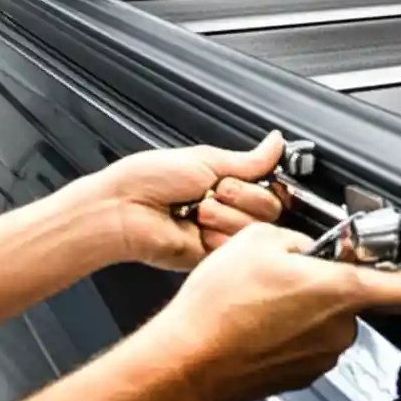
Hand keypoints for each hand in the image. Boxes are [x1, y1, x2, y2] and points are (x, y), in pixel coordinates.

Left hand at [88, 132, 286, 270]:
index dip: (260, 183)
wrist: (123, 210)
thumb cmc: (150, 179)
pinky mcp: (213, 257)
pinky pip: (236, 247)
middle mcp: (229, 208)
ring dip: (226, 216)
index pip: (270, 186)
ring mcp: (221, 234)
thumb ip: (250, 160)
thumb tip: (277, 143)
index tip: (239, 178)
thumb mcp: (206, 160)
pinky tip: (196, 229)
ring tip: (197, 211)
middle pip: (269, 208)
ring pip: (255, 228)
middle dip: (241, 196)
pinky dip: (218, 236)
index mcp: (228, 182)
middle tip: (213, 192)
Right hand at [139, 223, 400, 400]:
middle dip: (333, 285)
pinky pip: (307, 345)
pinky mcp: (299, 376)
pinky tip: (260, 322)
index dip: (398, 272)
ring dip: (308, 310)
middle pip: (358, 302)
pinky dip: (291, 333)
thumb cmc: (219, 306)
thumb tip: (307, 244)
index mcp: (340, 291)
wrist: (186, 358)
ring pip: (330, 324)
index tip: (385, 263)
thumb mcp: (260, 239)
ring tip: (268, 299)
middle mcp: (338, 329)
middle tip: (298, 274)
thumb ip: (299, 237)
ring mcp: (319, 357)